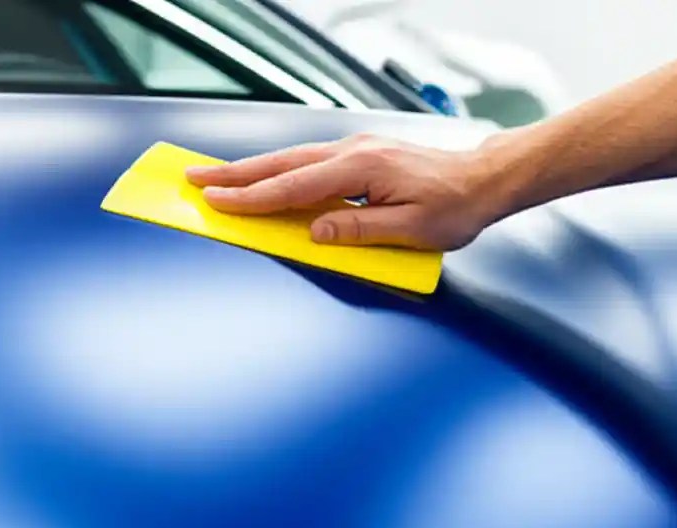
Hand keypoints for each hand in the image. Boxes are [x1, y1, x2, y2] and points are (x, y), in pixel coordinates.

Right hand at [185, 134, 507, 250]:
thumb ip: (360, 230)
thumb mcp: (412, 229)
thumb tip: (316, 231)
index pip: (294, 187)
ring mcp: (358, 149)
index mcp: (362, 169)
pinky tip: (267, 176)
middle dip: (235, 174)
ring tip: (217, 177)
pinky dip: (281, 168)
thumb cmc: (455, 207)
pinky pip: (311, 161)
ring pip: (293, 159)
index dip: (252, 198)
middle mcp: (355, 151)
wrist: (483, 180)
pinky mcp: (362, 153)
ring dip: (253, 169)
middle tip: (193, 180)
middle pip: (283, 164)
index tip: (216, 202)